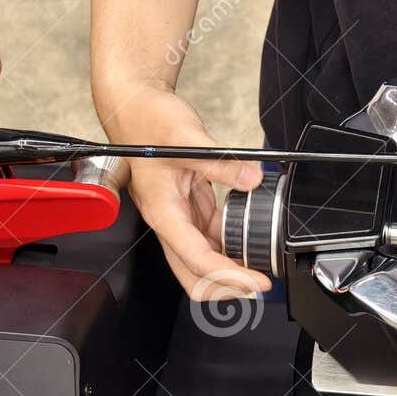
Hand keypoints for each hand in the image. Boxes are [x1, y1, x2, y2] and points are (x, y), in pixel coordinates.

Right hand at [100, 85, 270, 301]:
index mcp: (163, 212)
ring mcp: (180, 216)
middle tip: (260, 284)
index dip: (228, 276)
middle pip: (194, 273)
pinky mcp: (190, 206)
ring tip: (260, 264)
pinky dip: (229, 243)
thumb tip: (252, 179)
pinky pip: (211, 235)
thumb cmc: (148, 122)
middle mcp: (170, 221)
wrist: (136, 108)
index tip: (256, 281)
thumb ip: (221, 162)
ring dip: (228, 267)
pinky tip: (249, 237)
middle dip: (226, 286)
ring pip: (204, 258)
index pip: (197, 259)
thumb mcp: (187, 137)